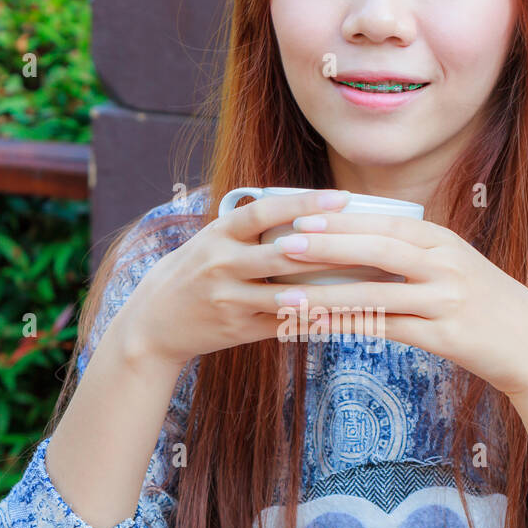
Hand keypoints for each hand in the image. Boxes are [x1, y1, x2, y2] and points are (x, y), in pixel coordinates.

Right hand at [119, 189, 352, 365]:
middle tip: (374, 244)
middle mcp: (221, 265)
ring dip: (330, 291)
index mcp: (217, 234)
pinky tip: (346, 317)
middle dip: (330, 251)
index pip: (264, 211)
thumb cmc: (195, 269)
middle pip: (282, 255)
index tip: (343, 197)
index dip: (303, 203)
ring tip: (369, 284)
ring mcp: (229, 301)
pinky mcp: (238, 330)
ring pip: (288, 295)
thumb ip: (252, 224)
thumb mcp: (213, 238)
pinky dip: (315, 321)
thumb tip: (307, 204)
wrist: (153, 322)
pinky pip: (284, 325)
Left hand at [271, 209, 527, 400]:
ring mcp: (445, 301)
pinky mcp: (443, 337)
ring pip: (375, 293)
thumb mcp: (455, 266)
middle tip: (283, 245)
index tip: (301, 215)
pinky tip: (319, 328)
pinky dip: (348, 327)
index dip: (342, 220)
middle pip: (377, 250)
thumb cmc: (485, 305)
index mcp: (444, 241)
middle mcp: (445, 265)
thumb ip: (414, 252)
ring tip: (287, 294)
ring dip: (326, 293)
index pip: (385, 222)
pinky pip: (385, 329)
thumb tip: (357, 242)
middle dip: (327, 246)